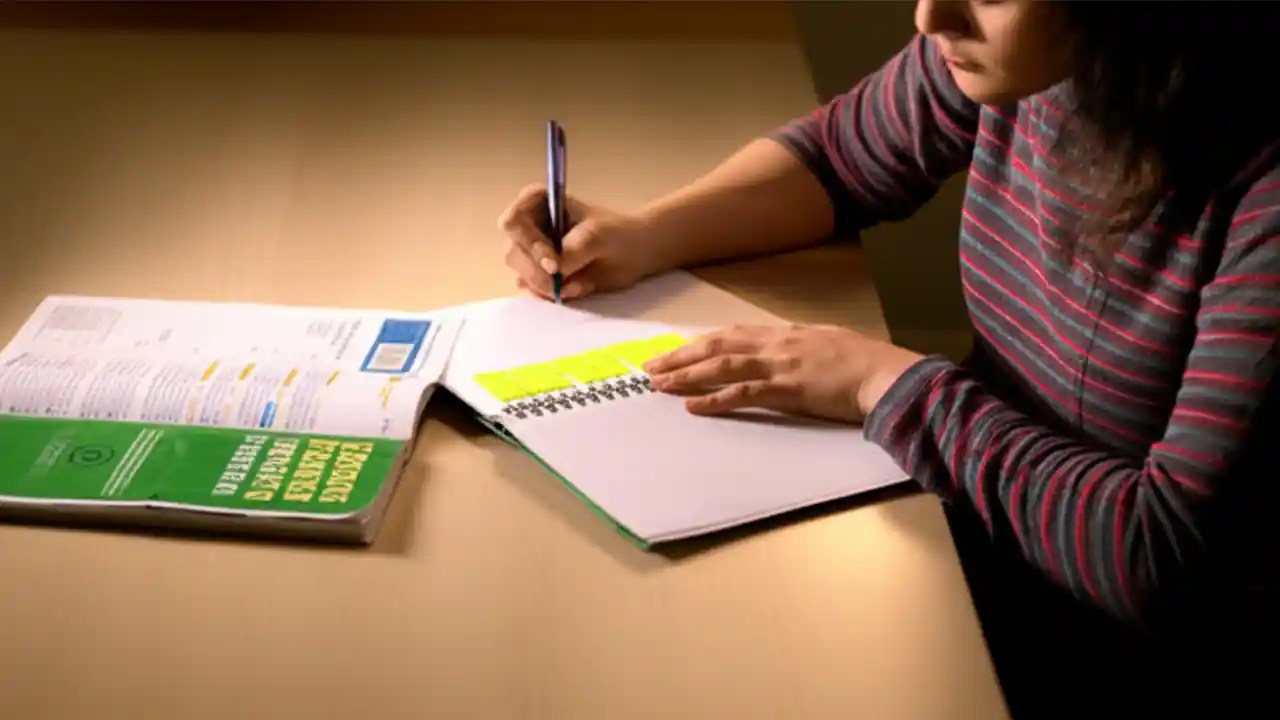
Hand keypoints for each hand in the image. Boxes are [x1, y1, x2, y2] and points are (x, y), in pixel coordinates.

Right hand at [498, 184, 664, 300]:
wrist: (636, 252)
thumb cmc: (616, 232)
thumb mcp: (597, 236)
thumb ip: (573, 251)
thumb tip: (556, 275)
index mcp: (537, 202)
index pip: (513, 222)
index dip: (528, 244)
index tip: (553, 264)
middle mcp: (529, 226)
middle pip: (512, 251)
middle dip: (534, 271)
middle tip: (559, 284)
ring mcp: (531, 252)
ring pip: (519, 272)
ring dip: (540, 284)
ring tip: (568, 287)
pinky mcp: (539, 275)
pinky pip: (530, 288)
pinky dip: (544, 294)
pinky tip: (563, 293)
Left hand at [644, 323, 923, 422]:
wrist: (886, 374)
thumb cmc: (865, 363)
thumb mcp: (828, 344)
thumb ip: (802, 347)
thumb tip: (787, 354)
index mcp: (785, 334)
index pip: (732, 334)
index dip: (701, 343)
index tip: (677, 351)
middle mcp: (776, 344)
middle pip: (717, 345)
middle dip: (681, 355)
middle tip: (652, 366)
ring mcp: (780, 365)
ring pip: (722, 365)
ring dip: (687, 374)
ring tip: (659, 384)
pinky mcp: (787, 389)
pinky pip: (743, 393)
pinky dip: (715, 399)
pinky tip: (693, 406)